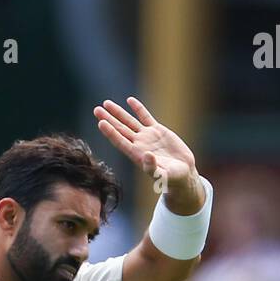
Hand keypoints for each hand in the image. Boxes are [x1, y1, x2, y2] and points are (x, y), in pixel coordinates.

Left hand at [94, 96, 204, 213]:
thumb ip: (153, 168)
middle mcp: (139, 144)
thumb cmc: (172, 179)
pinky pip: (145, 117)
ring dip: (118, 112)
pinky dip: (138, 108)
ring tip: (106, 103)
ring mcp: (147, 136)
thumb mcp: (163, 176)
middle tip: (96, 110)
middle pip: (120, 129)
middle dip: (108, 119)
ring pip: (129, 122)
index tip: (101, 122)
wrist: (183, 173)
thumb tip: (147, 156)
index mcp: (137, 155)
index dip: (110, 132)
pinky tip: (129, 100)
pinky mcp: (158, 131)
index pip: (120, 141)